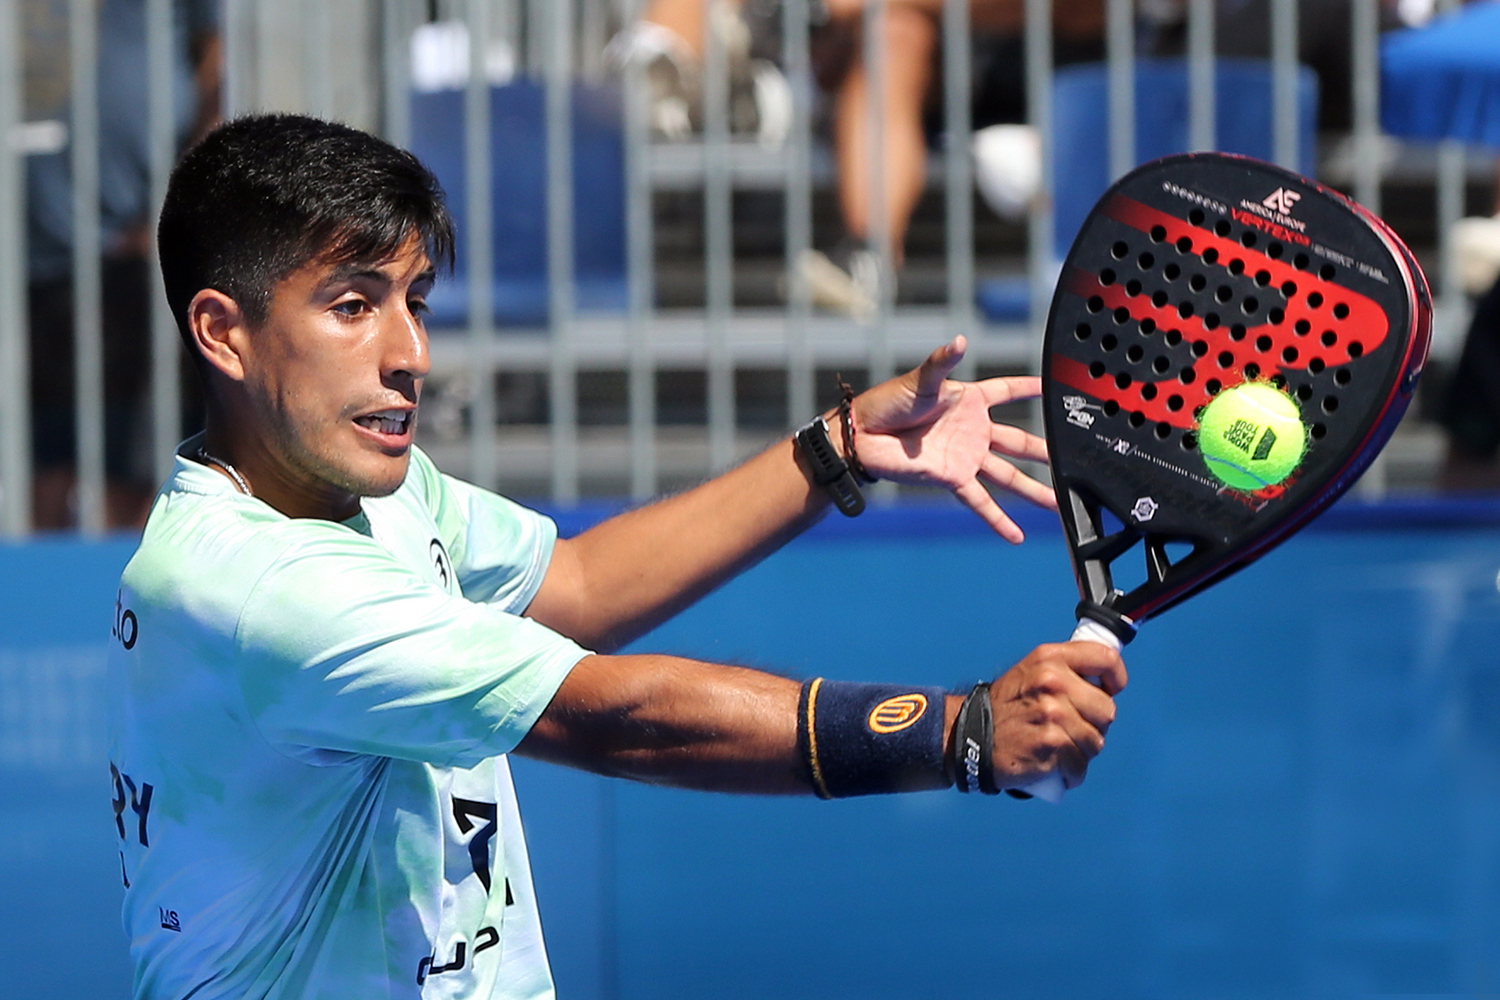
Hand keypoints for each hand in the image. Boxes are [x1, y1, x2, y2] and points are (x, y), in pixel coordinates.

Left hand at [850, 335, 1054, 541]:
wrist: (863, 436)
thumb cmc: (888, 402)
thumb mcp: (921, 380)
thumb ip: (943, 362)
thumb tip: (960, 341)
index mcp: (969, 401)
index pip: (1007, 390)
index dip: (1029, 388)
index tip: (1054, 386)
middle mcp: (973, 430)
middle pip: (1018, 442)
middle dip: (1046, 452)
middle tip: (1074, 460)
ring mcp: (965, 456)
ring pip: (1008, 476)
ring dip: (1032, 491)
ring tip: (1059, 504)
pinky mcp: (952, 478)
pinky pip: (980, 501)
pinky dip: (997, 519)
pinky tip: (1016, 535)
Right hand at [987, 641, 1125, 792]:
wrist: (969, 736)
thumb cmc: (1005, 707)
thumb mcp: (1031, 671)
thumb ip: (1066, 670)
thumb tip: (1105, 683)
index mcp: (1050, 659)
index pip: (1105, 657)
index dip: (1115, 677)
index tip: (1109, 690)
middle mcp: (1053, 682)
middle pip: (1107, 710)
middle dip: (1093, 725)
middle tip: (1069, 728)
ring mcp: (1054, 714)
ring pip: (1096, 742)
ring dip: (1081, 752)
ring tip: (1057, 748)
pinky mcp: (1052, 745)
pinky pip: (1080, 767)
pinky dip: (1070, 773)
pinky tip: (1054, 767)